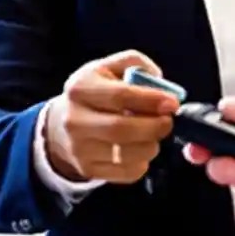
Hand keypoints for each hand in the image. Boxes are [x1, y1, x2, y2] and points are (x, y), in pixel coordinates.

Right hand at [45, 50, 179, 183]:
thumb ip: (135, 63)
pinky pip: (126, 172)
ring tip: (154, 135)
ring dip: (151, 146)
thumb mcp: (109, 68)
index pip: (120, 95)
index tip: (172, 103)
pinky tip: (141, 149)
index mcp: (81, 88)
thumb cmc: (95, 92)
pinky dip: (143, 162)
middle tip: (168, 122)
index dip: (151, 100)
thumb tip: (158, 80)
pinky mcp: (88, 169)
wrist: (62, 125)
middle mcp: (75, 120)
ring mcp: (79, 148)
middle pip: (121, 129)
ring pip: (126, 155)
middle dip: (154, 127)